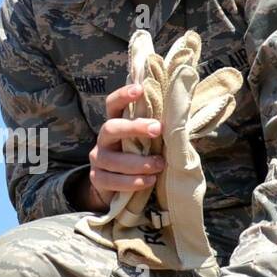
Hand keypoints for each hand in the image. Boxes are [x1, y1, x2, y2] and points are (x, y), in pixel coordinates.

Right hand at [75, 84, 165, 211]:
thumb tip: (179, 118)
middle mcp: (103, 139)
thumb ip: (154, 131)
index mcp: (116, 124)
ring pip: (113, 159)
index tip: (140, 89)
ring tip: (159, 165)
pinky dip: (133, 182)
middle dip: (134, 127)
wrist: (117, 187)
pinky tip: (149, 181)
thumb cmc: (139, 157)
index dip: (123, 95)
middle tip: (157, 129)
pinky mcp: (97, 179)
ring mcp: (98, 159)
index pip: (113, 104)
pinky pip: (112, 181)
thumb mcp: (146, 142)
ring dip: (139, 162)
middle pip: (111, 128)